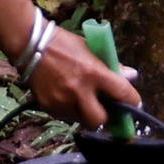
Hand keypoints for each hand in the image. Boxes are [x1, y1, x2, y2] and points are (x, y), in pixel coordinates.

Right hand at [24, 20, 141, 126]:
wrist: (30, 43)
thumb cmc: (63, 43)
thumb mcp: (90, 49)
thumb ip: (110, 66)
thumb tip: (131, 76)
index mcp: (94, 72)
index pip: (122, 93)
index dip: (133, 101)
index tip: (134, 105)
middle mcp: (79, 90)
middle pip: (100, 120)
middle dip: (104, 117)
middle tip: (102, 108)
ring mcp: (62, 101)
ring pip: (81, 120)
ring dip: (84, 113)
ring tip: (80, 98)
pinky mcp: (48, 106)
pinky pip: (64, 116)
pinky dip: (68, 110)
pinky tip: (65, 96)